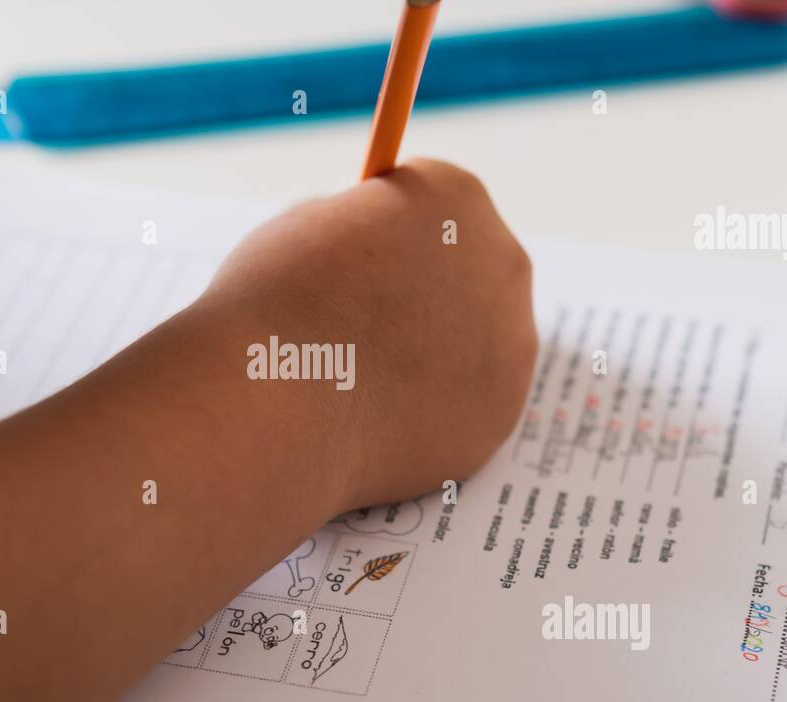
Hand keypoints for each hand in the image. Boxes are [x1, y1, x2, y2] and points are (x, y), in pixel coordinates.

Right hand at [197, 158, 537, 510]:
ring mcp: (511, 342)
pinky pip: (466, 406)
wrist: (277, 404)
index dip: (385, 234)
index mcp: (454, 196)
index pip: (431, 205)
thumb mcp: (303, 229)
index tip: (354, 259)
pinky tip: (380, 419)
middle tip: (362, 326)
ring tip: (363, 379)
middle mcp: (502, 260)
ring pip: (474, 343)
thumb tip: (367, 252)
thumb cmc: (274, 305)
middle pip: (466, 270)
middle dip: (422, 293)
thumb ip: (353, 232)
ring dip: (433, 355)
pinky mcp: (500, 413)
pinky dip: (430, 412)